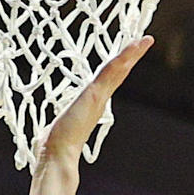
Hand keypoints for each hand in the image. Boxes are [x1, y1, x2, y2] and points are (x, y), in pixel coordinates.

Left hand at [32, 36, 150, 171]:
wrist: (58, 155)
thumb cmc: (57, 145)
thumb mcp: (62, 128)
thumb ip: (62, 126)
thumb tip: (47, 135)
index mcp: (93, 103)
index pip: (110, 79)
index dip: (121, 66)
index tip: (129, 54)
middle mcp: (99, 98)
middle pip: (119, 72)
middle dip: (132, 55)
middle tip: (146, 40)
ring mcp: (99, 96)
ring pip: (119, 69)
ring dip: (132, 53)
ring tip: (146, 40)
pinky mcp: (95, 94)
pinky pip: (111, 72)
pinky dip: (123, 58)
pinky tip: (132, 48)